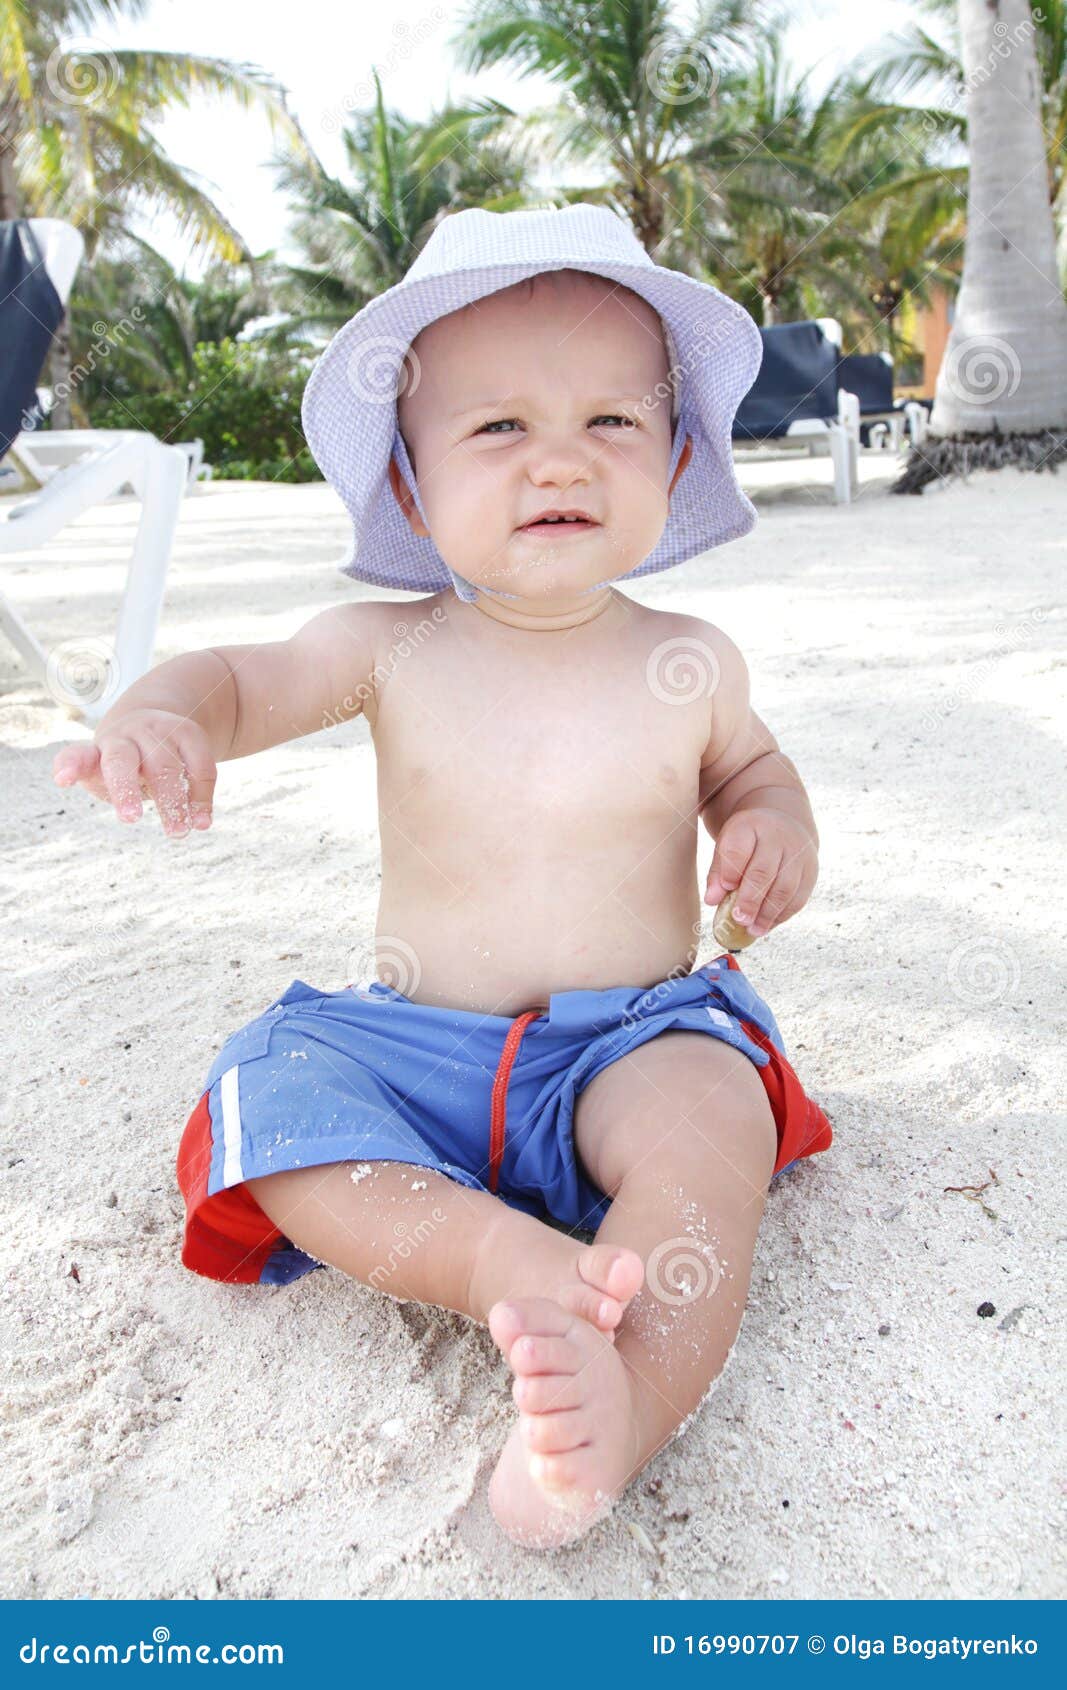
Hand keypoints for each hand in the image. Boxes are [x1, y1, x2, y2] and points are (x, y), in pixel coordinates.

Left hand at [52, 708, 217, 836]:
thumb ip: (105, 787)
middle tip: (130, 820)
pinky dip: (201, 797)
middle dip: (124, 789)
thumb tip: (117, 802)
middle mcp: (126, 735)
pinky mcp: (189, 733)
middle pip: (121, 761)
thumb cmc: (126, 763)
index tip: (63, 780)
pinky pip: (199, 766)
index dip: (71, 766)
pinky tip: (202, 821)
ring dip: (173, 802)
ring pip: (165, 767)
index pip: (80, 756)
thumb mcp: (107, 774)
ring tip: (179, 832)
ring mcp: (158, 731)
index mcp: (99, 750)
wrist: (155, 717)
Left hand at [703, 807, 817, 937]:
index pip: (739, 849)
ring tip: (753, 930)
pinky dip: (782, 915)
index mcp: (750, 826)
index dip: (731, 871)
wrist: (782, 826)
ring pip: (785, 887)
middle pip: (763, 871)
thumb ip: (718, 872)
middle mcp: (777, 837)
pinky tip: (767, 926)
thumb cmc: (748, 842)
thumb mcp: (728, 846)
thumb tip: (711, 900)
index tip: (725, 889)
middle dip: (750, 899)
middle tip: (739, 919)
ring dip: (768, 913)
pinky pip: (798, 897)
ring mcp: (798, 854)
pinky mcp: (810, 871)